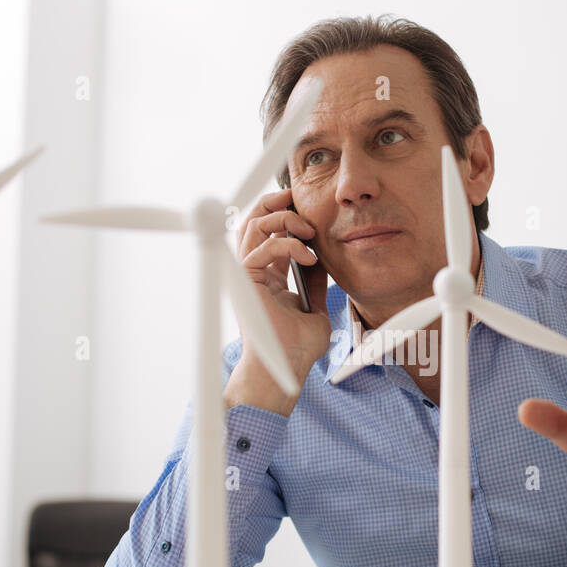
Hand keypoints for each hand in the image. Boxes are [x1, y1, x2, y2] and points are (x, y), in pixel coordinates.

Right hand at [226, 188, 331, 413]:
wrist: (288, 367)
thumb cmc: (297, 346)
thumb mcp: (314, 306)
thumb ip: (314, 281)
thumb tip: (320, 256)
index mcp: (265, 276)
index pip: (266, 232)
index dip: (282, 214)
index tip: (303, 208)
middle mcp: (251, 272)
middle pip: (251, 220)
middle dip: (274, 203)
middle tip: (297, 200)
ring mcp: (246, 276)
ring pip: (251, 226)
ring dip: (282, 221)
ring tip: (308, 233)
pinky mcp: (246, 282)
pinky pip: (261, 248)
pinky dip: (287, 245)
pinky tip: (308, 258)